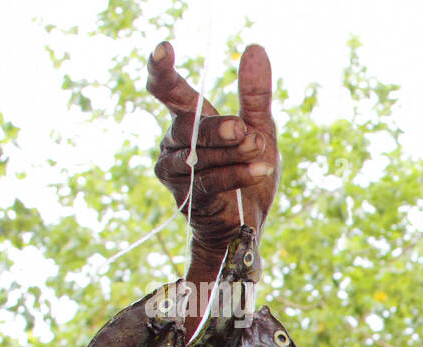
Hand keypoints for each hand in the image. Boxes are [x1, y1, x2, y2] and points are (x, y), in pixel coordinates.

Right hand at [147, 42, 277, 280]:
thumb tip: (255, 48)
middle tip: (244, 129)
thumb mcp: (260, 129)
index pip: (168, 89)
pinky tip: (260, 170)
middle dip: (218, 127)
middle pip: (187, 125)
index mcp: (189, 119)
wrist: (246, 223)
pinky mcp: (185, 196)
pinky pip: (208, 181)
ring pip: (197, 154)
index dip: (162, 69)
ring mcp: (173, 169)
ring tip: (260, 151)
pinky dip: (236, 174)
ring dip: (232, 152)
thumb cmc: (249, 171)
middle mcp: (173, 141)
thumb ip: (255, 94)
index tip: (165, 49)